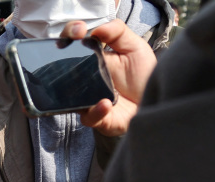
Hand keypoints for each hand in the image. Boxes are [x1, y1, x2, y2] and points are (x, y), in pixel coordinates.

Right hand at [63, 19, 157, 136]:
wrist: (155, 101)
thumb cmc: (142, 76)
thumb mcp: (134, 47)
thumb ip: (118, 33)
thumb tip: (97, 29)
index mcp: (91, 59)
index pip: (72, 43)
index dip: (70, 33)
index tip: (78, 31)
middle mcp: (84, 79)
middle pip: (61, 68)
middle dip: (60, 58)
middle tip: (73, 48)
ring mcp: (87, 100)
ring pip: (69, 96)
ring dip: (75, 89)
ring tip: (90, 81)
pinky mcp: (97, 119)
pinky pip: (90, 117)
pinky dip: (96, 111)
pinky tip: (106, 104)